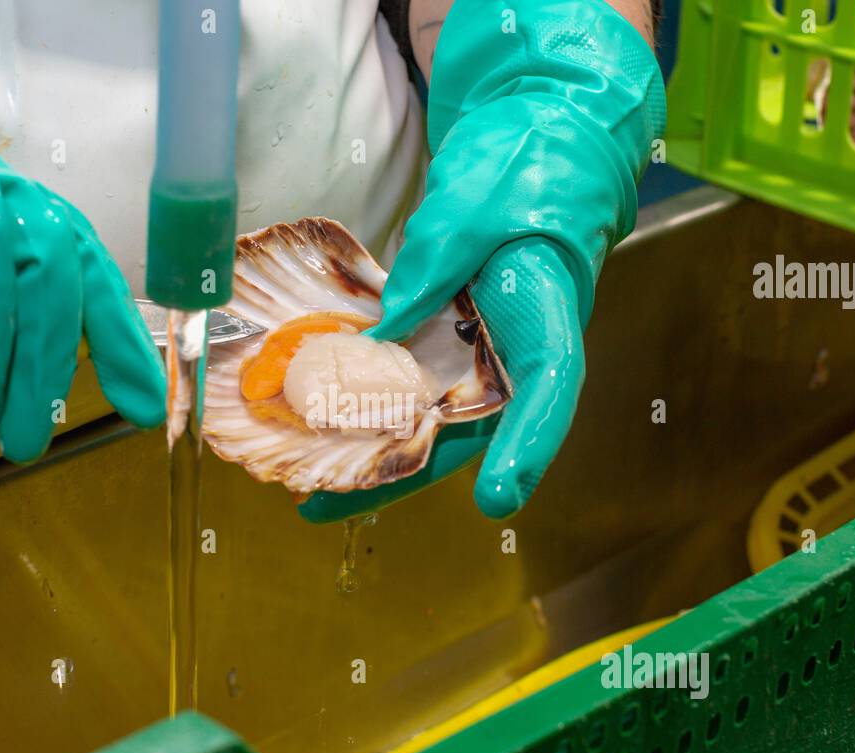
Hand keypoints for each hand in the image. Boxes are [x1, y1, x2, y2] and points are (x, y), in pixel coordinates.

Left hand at [300, 0, 664, 522]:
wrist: (536, 146)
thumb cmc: (524, 167)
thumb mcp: (476, 207)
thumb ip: (433, 268)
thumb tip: (384, 330)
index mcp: (548, 316)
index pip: (547, 391)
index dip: (526, 447)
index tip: (498, 499)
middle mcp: (515, 354)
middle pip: (466, 430)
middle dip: (398, 476)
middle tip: (325, 505)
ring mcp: (479, 353)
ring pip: (428, 417)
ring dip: (372, 452)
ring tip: (307, 487)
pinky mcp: (447, 342)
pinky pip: (407, 385)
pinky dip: (368, 408)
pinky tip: (321, 428)